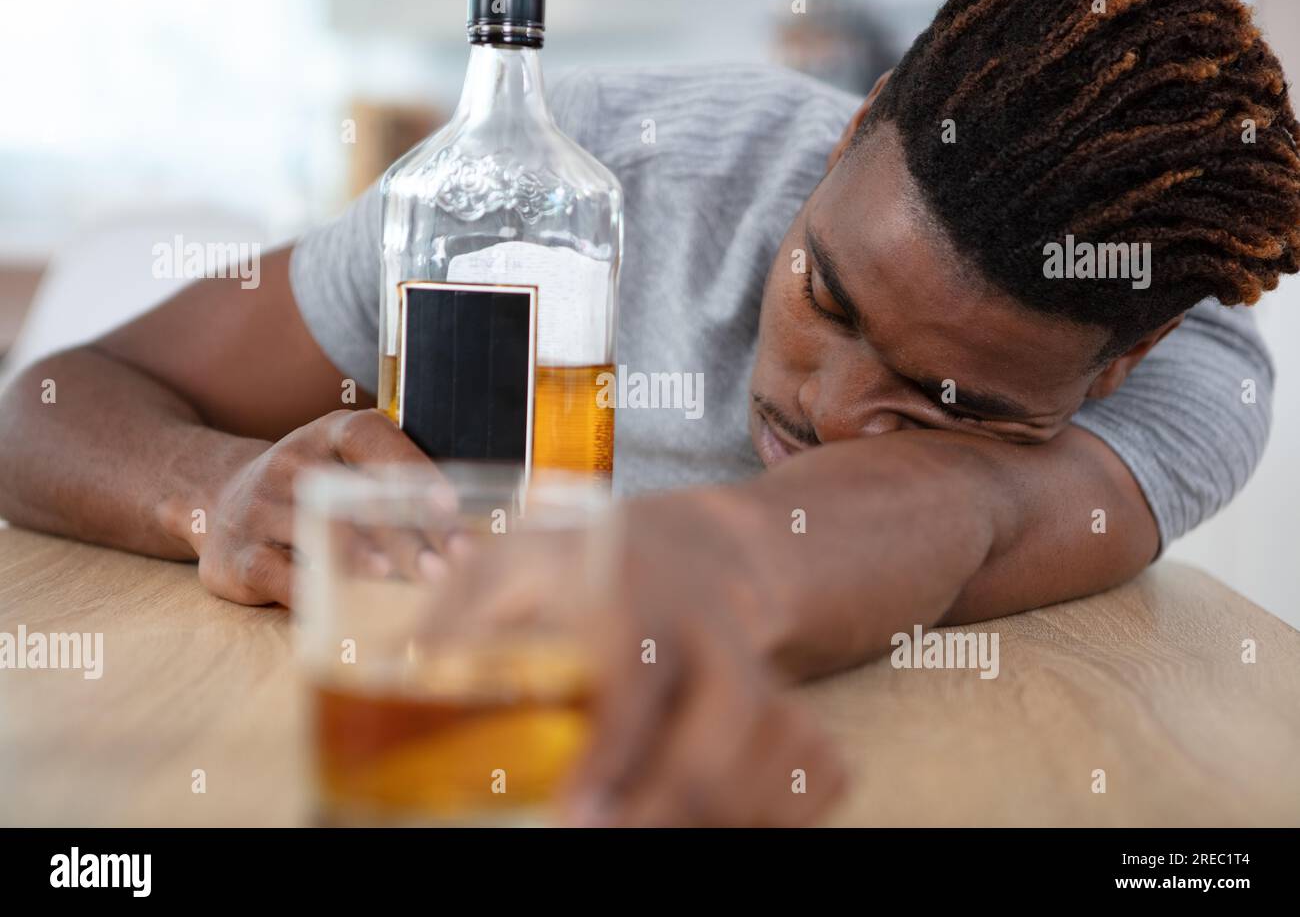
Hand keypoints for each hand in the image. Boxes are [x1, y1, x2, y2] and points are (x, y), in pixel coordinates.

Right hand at [183, 409, 432, 605]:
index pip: (367, 437)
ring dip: (366, 561)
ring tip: (407, 581)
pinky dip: (319, 594)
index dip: (408, 466)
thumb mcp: (345, 468)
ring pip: (315, 535)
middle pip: (348, 494)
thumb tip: (461, 529)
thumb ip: (392, 486)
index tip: (448, 505)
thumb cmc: (313, 491)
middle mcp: (290, 464)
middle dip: (403, 533)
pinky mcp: (236, 557)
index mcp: (326, 435)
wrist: (219, 499)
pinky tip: (349, 607)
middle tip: (444, 566)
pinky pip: (280, 577)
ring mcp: (258, 509)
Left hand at [435, 493, 845, 825]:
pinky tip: (728, 820)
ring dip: (736, 807)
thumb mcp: (506, 561)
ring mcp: (759, 670)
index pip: (636, 671)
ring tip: (661, 828)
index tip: (579, 814)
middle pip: (737, 713)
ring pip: (786, 744)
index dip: (615, 748)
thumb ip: (459, 613)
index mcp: (633, 592)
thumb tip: (404, 677)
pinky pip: (821, 767)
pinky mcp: (790, 707)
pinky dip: (789, 809)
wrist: (692, 550)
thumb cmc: (581, 565)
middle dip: (686, 794)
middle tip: (615, 838)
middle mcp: (708, 632)